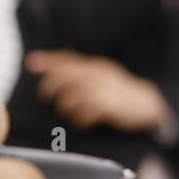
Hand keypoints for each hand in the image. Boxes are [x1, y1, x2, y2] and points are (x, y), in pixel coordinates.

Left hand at [26, 51, 168, 132]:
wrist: (149, 104)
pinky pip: (83, 114)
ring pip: (70, 99)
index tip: (30, 63)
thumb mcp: (105, 73)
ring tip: (71, 113)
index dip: (48, 61)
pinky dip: (80, 120)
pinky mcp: (107, 107)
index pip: (67, 61)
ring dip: (66, 108)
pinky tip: (84, 122)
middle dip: (49, 88)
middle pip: (63, 78)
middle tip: (47, 98)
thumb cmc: (122, 91)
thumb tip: (62, 56)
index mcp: (95, 67)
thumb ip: (84, 68)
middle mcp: (97, 76)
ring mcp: (102, 91)